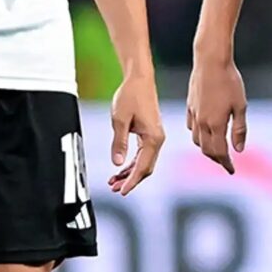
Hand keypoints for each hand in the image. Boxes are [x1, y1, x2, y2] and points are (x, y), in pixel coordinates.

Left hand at [109, 71, 165, 192]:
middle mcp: (157, 140)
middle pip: (146, 168)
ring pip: (144, 163)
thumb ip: (119, 143)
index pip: (143, 167)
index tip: (121, 192)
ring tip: (114, 182)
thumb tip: (117, 163)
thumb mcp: (120, 120)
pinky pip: (143, 155)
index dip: (131, 182)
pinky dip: (132, 164)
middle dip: (131, 180)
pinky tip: (121, 169)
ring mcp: (155, 138)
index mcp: (153, 138)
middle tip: (114, 189)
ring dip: (130, 173)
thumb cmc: (131, 96)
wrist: (140, 80)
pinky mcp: (150, 134)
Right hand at [183, 57, 248, 175]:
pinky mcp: (190, 105)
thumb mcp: (240, 105)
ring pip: (197, 140)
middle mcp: (202, 122)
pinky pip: (192, 127)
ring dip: (207, 148)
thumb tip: (239, 150)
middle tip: (226, 162)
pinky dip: (199, 134)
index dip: (226, 163)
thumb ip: (239, 129)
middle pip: (207, 149)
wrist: (210, 61)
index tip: (232, 170)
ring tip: (217, 149)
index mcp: (215, 124)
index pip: (220, 152)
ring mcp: (194, 114)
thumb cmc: (230, 81)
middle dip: (217, 159)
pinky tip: (205, 132)